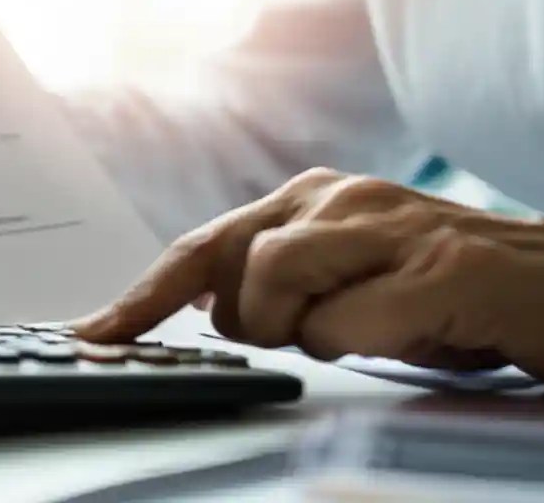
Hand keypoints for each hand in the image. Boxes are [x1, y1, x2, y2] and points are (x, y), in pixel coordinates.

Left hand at [73, 168, 543, 382]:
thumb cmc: (449, 290)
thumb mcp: (350, 280)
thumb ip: (278, 284)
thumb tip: (213, 309)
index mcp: (310, 199)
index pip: (200, 248)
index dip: (141, 297)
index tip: (94, 333)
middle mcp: (340, 197)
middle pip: (225, 265)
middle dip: (247, 321)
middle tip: (305, 331)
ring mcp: (389, 225)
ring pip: (272, 285)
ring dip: (305, 331)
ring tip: (371, 329)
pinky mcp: (437, 268)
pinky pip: (346, 323)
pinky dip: (362, 345)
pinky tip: (409, 332)